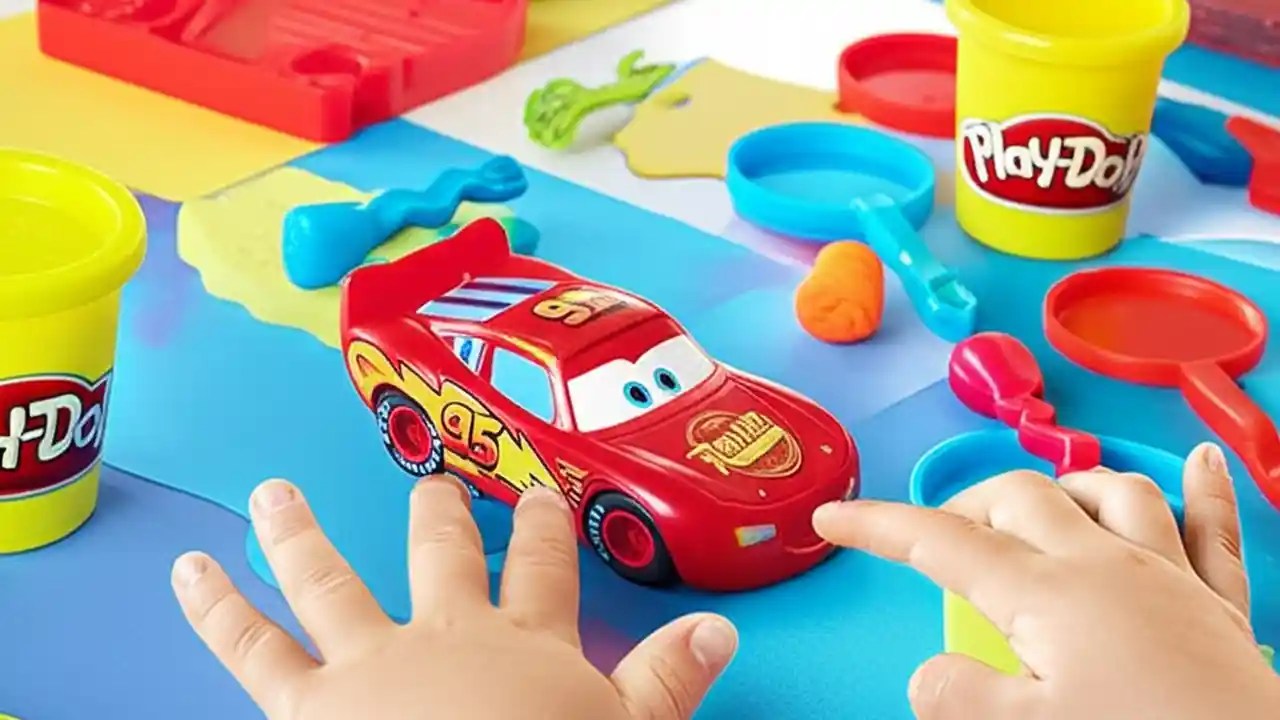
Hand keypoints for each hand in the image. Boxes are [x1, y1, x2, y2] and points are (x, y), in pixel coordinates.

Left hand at [171, 477, 736, 718]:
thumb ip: (667, 682)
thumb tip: (718, 631)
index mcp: (522, 646)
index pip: (540, 573)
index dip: (542, 532)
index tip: (539, 497)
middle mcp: (441, 635)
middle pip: (439, 557)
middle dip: (437, 517)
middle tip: (431, 482)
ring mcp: (367, 664)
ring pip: (329, 580)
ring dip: (298, 532)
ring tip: (272, 493)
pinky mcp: (304, 705)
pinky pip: (252, 646)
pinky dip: (216, 606)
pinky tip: (187, 571)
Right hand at [814, 443, 1279, 719]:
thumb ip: (959, 697)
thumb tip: (927, 674)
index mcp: (1048, 594)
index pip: (942, 544)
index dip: (880, 526)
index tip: (835, 518)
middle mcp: (1105, 565)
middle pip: (1020, 497)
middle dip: (966, 504)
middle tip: (934, 538)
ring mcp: (1168, 576)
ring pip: (1110, 492)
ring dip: (1063, 486)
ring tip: (1036, 505)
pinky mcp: (1218, 605)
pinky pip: (1213, 529)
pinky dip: (1205, 491)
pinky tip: (1201, 461)